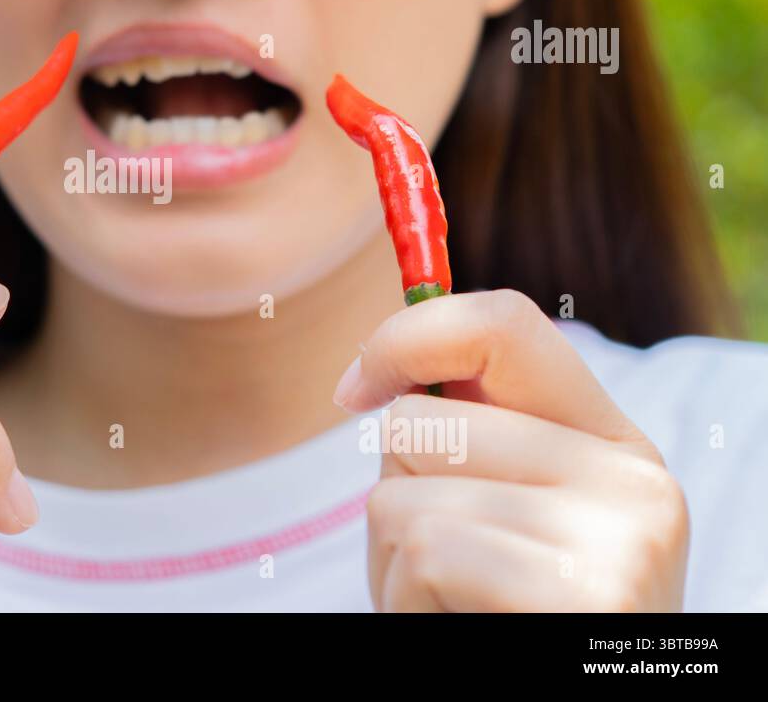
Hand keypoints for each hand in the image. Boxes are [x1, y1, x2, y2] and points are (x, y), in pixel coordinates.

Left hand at [334, 290, 689, 611]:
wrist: (573, 699)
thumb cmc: (501, 615)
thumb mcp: (502, 514)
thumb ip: (465, 440)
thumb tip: (373, 376)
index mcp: (612, 442)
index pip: (503, 322)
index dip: (405, 337)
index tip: (351, 389)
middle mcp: (634, 478)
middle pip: (418, 424)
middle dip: (394, 498)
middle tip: (442, 568)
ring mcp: (620, 535)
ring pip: (401, 496)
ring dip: (391, 563)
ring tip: (450, 605)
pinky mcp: (586, 592)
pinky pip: (426, 552)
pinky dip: (406, 601)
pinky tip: (458, 626)